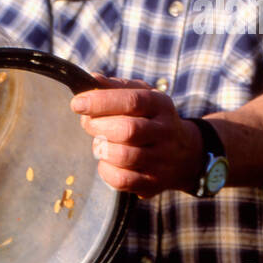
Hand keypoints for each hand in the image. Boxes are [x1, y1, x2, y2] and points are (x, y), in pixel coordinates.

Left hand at [70, 75, 203, 197]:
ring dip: (102, 149)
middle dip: (98, 126)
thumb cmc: (151, 120)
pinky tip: (107, 162)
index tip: (77, 103)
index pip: (131, 100)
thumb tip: (92, 79)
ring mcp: (160, 159)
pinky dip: (106, 171)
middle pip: (127, 130)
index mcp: (160, 105)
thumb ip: (116, 87)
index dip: (101, 102)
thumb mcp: (142, 96)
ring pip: (123, 156)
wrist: (184, 154)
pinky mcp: (153, 183)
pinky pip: (122, 180)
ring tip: (100, 143)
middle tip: (88, 124)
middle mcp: (164, 131)